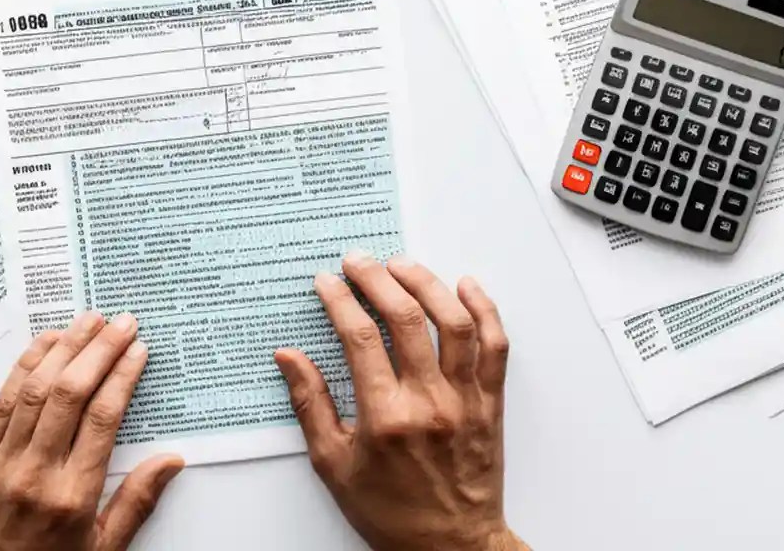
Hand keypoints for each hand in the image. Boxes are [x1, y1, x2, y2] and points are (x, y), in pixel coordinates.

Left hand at [0, 312, 183, 550]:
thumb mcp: (102, 550)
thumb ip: (136, 502)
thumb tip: (172, 461)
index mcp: (72, 496)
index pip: (102, 418)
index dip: (123, 376)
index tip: (138, 351)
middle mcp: (35, 473)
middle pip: (71, 393)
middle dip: (100, 350)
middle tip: (122, 323)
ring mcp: (1, 462)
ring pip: (35, 389)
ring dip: (64, 348)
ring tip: (88, 321)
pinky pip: (2, 402)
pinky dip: (24, 366)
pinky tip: (44, 345)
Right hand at [275, 253, 527, 550]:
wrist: (451, 546)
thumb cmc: (390, 512)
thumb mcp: (333, 464)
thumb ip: (310, 404)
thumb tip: (288, 357)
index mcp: (385, 417)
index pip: (359, 338)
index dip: (340, 300)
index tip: (327, 282)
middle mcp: (429, 402)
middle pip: (405, 319)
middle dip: (377, 279)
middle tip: (358, 261)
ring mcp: (465, 400)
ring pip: (453, 323)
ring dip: (427, 284)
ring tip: (403, 265)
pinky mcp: (491, 404)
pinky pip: (495, 347)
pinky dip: (484, 310)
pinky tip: (467, 287)